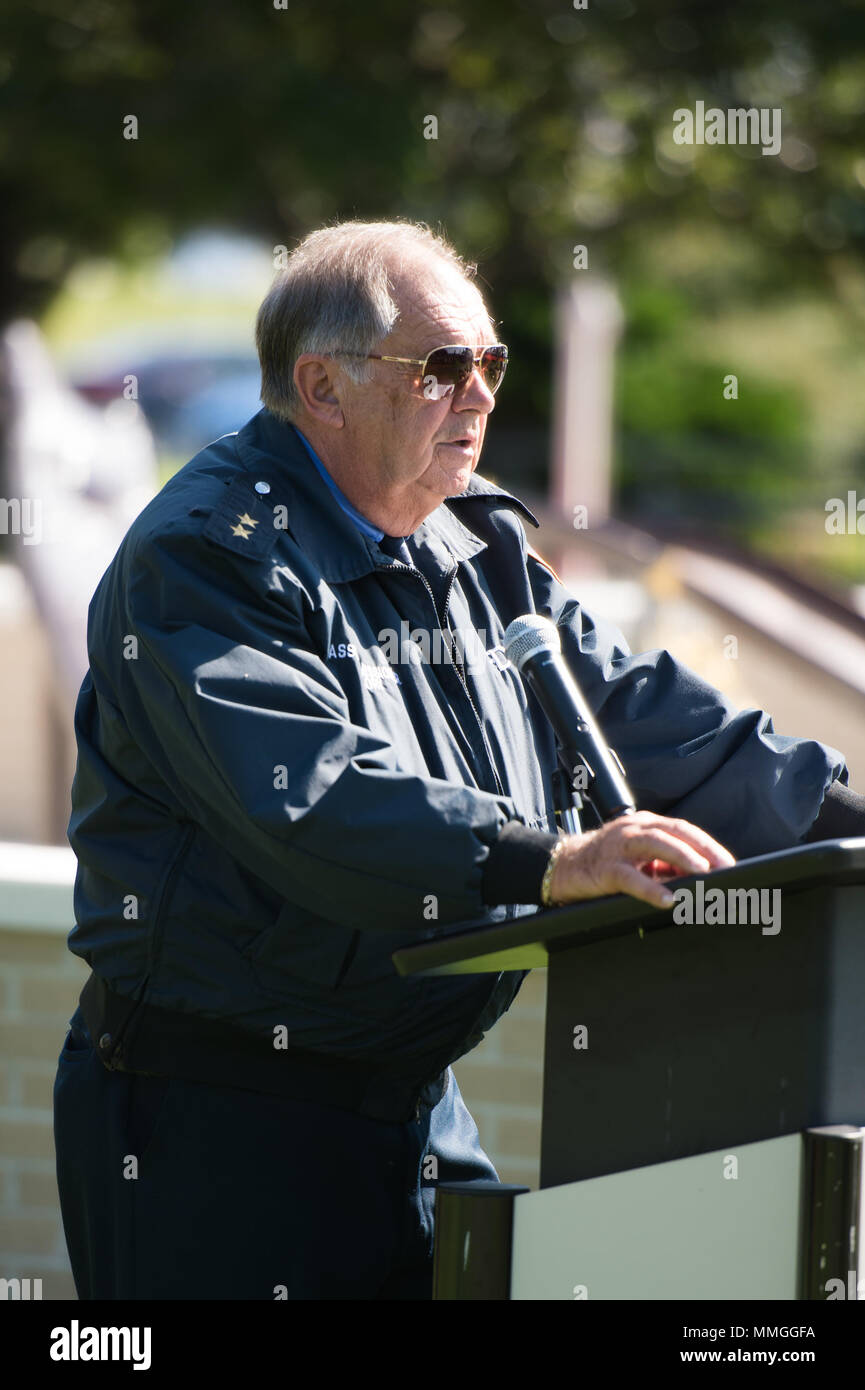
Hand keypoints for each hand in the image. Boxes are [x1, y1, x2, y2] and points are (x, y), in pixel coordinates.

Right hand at [547, 811, 735, 910]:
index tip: (727, 862)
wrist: (563, 866)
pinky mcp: (606, 868)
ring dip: (681, 857)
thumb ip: (666, 865)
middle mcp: (633, 828)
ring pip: (654, 844)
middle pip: (673, 831)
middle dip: (702, 848)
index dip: (707, 844)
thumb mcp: (640, 859)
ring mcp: (618, 846)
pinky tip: (668, 900)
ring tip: (702, 872)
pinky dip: (651, 889)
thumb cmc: (606, 862)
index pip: (682, 829)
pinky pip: (631, 878)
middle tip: (724, 867)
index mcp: (644, 824)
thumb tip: (699, 877)